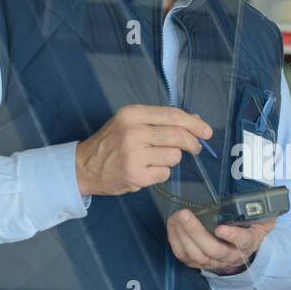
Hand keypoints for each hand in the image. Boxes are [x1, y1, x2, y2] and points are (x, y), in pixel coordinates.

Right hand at [76, 104, 211, 196]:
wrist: (84, 167)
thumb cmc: (111, 142)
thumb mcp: (131, 122)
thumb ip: (160, 120)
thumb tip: (194, 122)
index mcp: (132, 114)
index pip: (172, 115)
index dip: (194, 123)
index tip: (206, 131)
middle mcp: (133, 132)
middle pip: (177, 136)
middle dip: (192, 143)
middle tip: (196, 148)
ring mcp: (134, 155)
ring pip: (174, 156)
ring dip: (172, 159)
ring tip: (156, 159)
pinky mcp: (136, 175)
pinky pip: (165, 173)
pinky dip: (161, 173)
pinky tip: (147, 170)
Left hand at [167, 208, 275, 274]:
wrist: (239, 255)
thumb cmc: (248, 233)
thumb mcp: (262, 223)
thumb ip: (265, 215)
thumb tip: (268, 204)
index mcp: (247, 244)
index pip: (242, 242)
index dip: (232, 236)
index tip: (222, 228)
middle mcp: (229, 257)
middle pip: (212, 250)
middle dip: (196, 232)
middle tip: (185, 214)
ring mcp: (211, 262)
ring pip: (195, 254)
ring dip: (183, 235)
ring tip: (177, 216)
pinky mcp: (197, 263)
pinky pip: (183, 255)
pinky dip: (175, 240)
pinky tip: (172, 224)